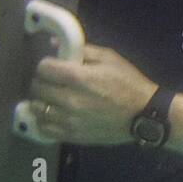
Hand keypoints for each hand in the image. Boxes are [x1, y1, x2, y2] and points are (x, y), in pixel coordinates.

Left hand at [29, 44, 156, 144]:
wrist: (145, 114)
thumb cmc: (129, 83)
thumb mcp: (110, 58)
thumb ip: (82, 50)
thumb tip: (56, 46)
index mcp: (78, 77)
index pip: (43, 68)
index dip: (47, 64)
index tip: (53, 66)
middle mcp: (70, 99)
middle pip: (37, 88)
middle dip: (43, 81)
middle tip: (52, 82)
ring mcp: (69, 120)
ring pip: (38, 109)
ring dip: (42, 101)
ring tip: (51, 99)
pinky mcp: (72, 135)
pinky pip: (45, 128)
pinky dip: (44, 120)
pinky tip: (52, 115)